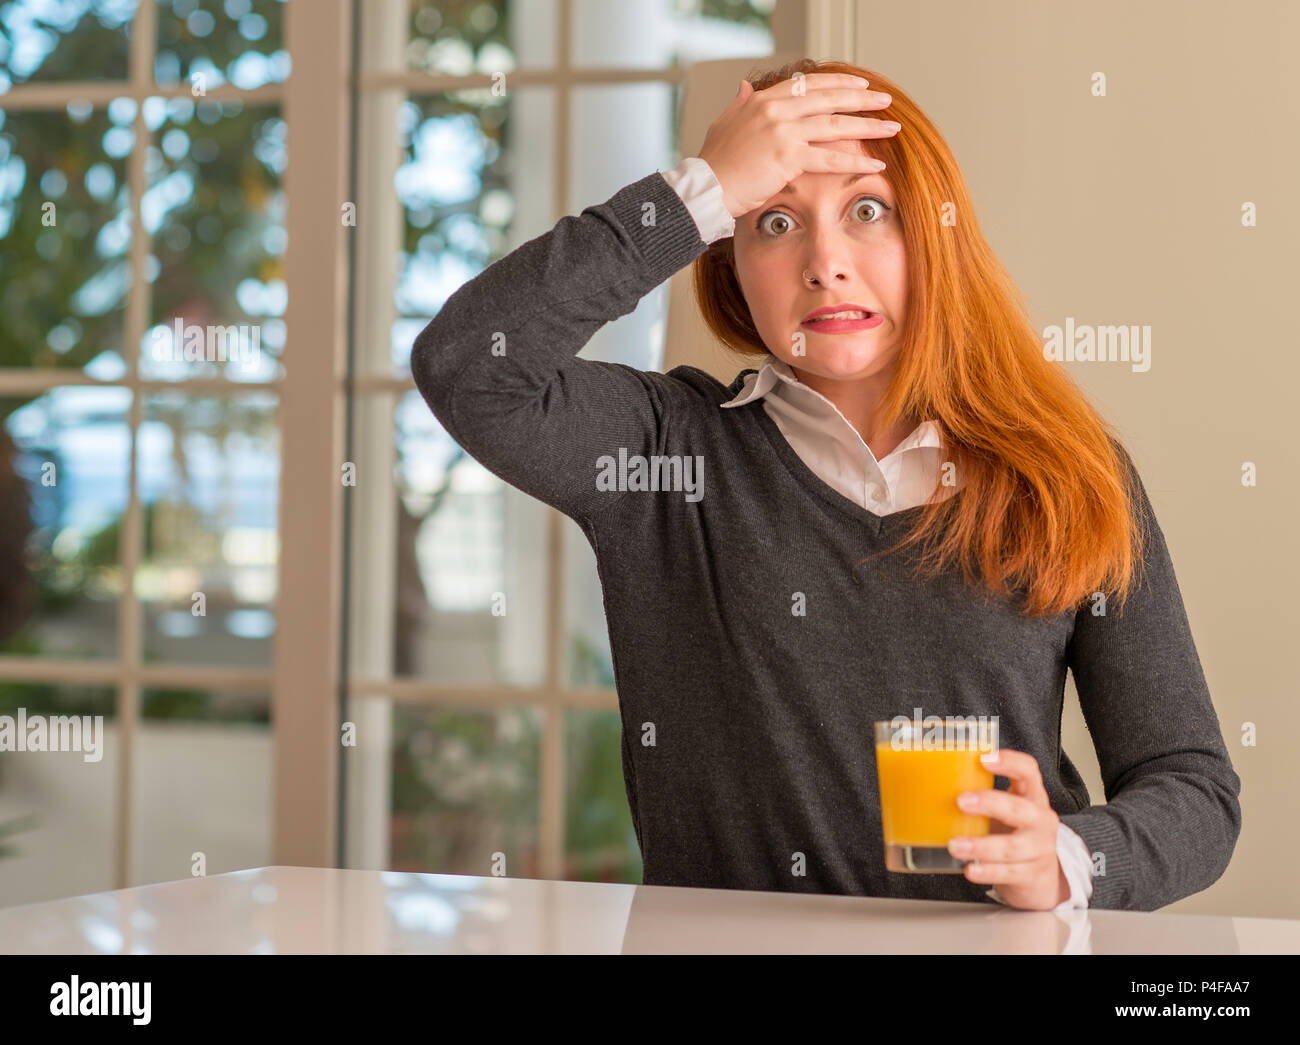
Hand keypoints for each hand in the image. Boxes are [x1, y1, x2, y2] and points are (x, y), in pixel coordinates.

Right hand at [697, 72, 898, 219]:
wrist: (705, 187)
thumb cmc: (713, 162)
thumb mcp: (725, 123)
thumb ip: (740, 105)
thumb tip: (745, 88)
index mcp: (762, 100)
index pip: (808, 84)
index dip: (837, 83)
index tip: (858, 86)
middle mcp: (775, 110)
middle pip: (828, 100)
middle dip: (861, 100)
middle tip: (885, 101)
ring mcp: (783, 132)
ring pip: (834, 126)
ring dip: (867, 127)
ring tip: (891, 129)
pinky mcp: (788, 157)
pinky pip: (830, 159)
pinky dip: (855, 162)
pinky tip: (875, 165)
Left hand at [947, 749, 1071, 910]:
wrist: (1040, 876)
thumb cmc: (1012, 832)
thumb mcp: (1002, 809)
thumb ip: (978, 794)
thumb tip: (925, 779)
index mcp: (1031, 796)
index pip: (1028, 771)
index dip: (1010, 763)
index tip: (984, 759)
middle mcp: (1040, 820)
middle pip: (1021, 809)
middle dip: (990, 804)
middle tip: (960, 801)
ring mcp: (1039, 849)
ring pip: (1012, 847)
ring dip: (981, 846)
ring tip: (954, 845)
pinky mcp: (1032, 875)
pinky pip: (1009, 873)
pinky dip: (988, 872)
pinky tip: (970, 870)